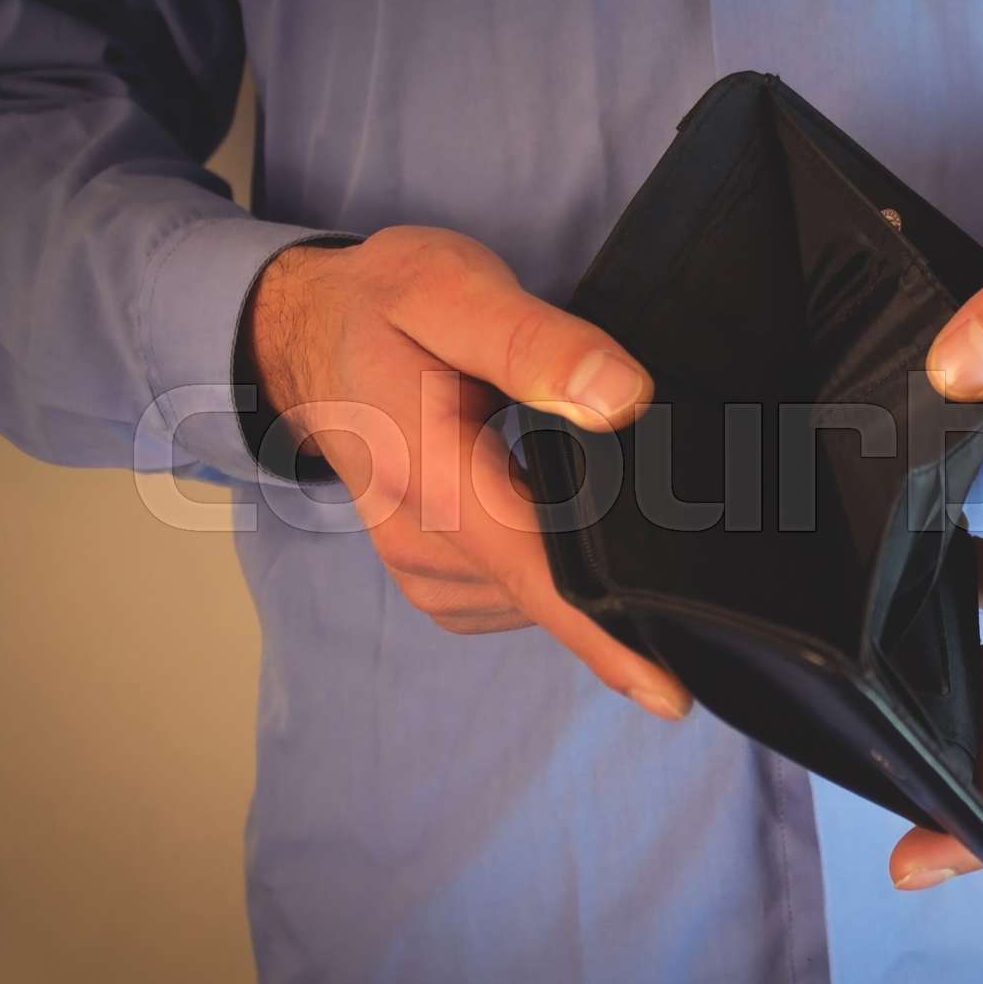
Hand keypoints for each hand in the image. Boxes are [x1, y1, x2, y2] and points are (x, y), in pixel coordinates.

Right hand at [246, 226, 691, 721]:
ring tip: (597, 487)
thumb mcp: (451, 289)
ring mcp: (423, 566)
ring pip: (537, 597)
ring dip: (582, 564)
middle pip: (548, 592)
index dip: (606, 635)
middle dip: (620, 577)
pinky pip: (515, 595)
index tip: (670, 694)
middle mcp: (422, 540)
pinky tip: (553, 510)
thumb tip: (622, 398)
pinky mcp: (434, 576)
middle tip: (673, 512)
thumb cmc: (384, 304)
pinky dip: (547, 565)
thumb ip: (534, 343)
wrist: (309, 331)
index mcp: (430, 474)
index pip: (536, 576)